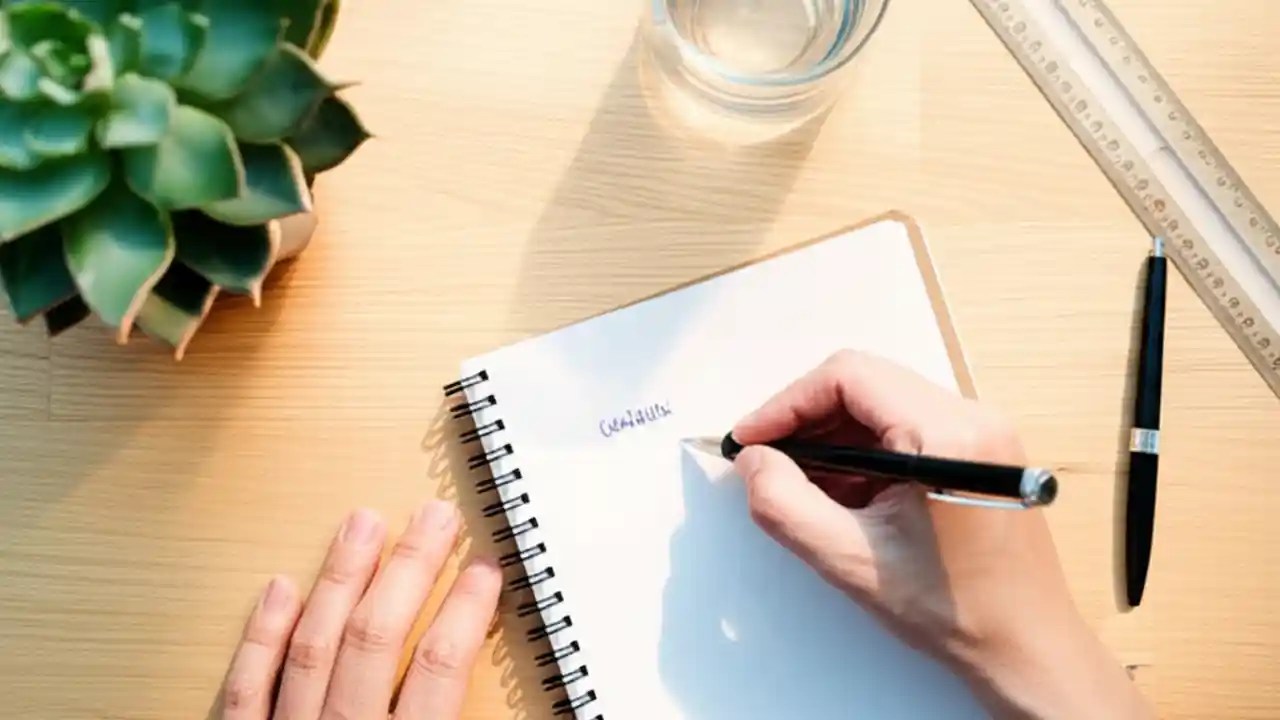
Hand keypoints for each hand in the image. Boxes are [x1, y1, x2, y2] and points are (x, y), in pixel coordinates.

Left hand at [218, 501, 501, 719]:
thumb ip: (459, 719)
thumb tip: (522, 706)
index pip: (438, 668)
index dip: (465, 610)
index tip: (484, 568)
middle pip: (375, 638)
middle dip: (409, 568)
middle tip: (434, 518)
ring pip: (313, 646)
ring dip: (341, 578)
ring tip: (363, 523)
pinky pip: (245, 688)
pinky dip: (261, 637)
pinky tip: (279, 587)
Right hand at [732, 351, 1152, 718]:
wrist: (1027, 645)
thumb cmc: (959, 610)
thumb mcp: (850, 560)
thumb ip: (785, 504)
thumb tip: (754, 461)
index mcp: (949, 436)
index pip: (849, 377)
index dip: (787, 403)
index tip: (751, 439)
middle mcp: (973, 418)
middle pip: (865, 383)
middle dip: (805, 417)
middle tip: (766, 459)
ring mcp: (982, 431)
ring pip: (883, 403)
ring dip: (833, 435)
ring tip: (799, 482)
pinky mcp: (980, 449)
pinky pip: (906, 426)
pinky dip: (863, 449)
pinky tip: (841, 491)